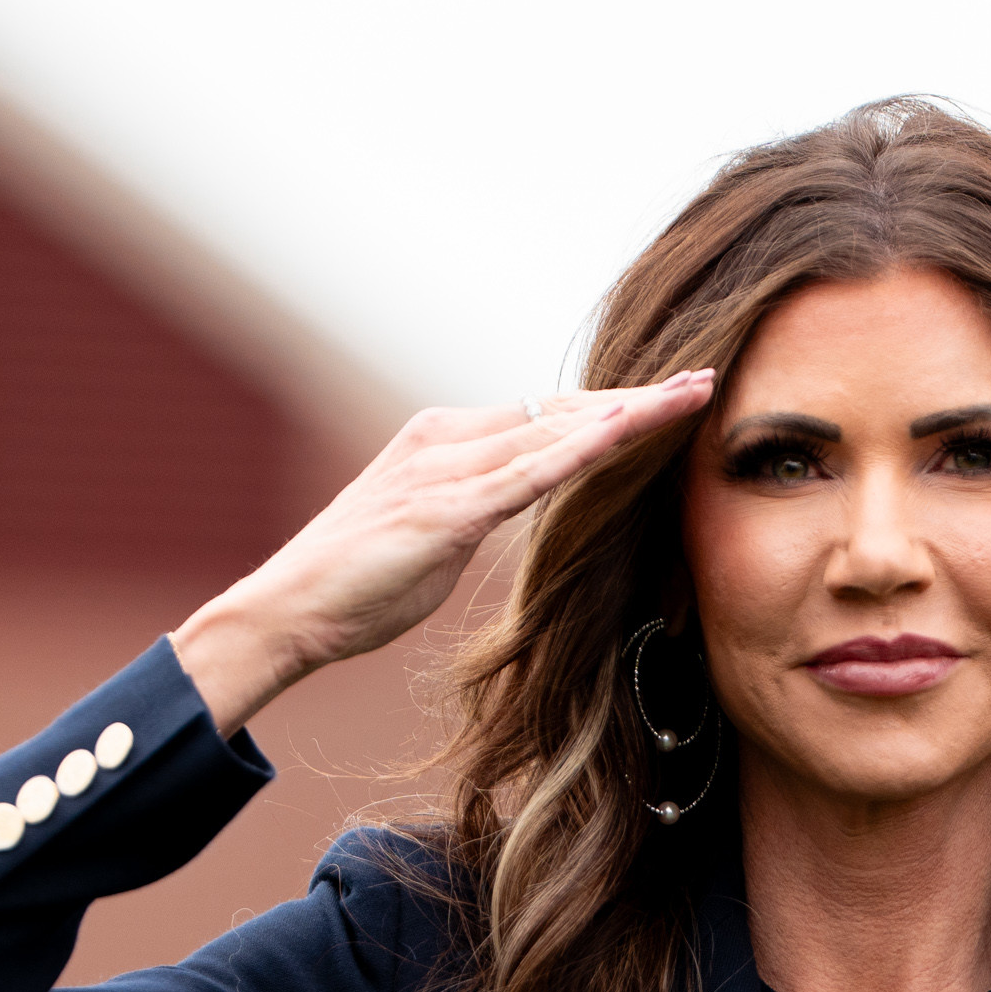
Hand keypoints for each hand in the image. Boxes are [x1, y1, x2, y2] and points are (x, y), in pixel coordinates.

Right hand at [167, 376, 716, 735]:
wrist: (287, 612)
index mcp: (443, 440)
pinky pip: (525, 477)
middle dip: (635, 398)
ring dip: (628, 414)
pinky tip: (623, 434)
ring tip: (691, 395)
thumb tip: (513, 504)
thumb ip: (475, 509)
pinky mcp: (443, 513)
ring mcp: (443, 472)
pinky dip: (578, 452)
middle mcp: (445, 440)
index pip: (544, 414)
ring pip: (554, 431)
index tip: (666, 397)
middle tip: (703, 380)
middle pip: (559, 409)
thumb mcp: (431, 535)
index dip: (608, 407)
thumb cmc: (354, 585)